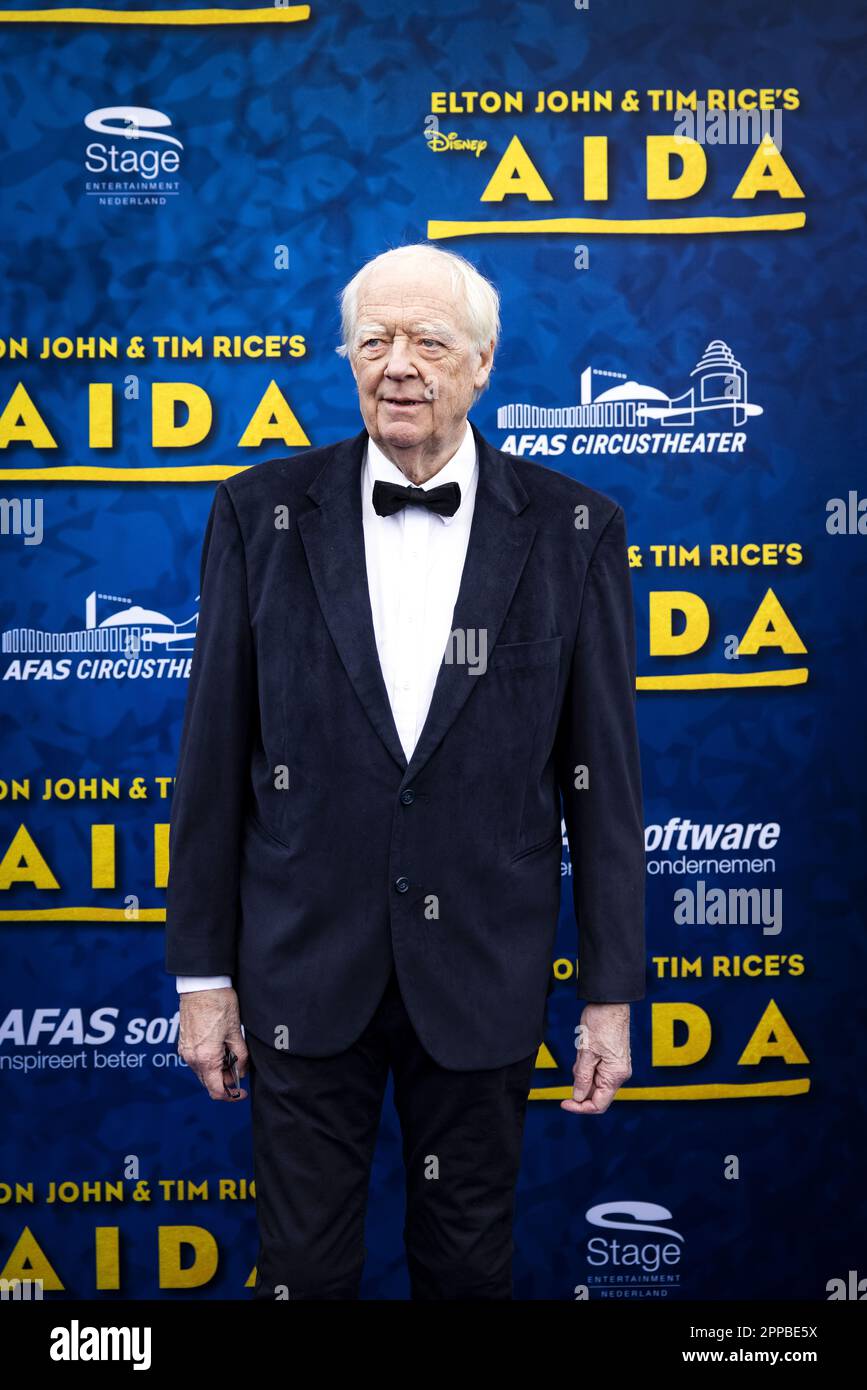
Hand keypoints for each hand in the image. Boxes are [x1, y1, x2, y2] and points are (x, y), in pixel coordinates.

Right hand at [178, 987, 248, 1101]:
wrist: (201, 984)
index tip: (242, 1092)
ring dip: (218, 1068)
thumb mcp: (236, 1031)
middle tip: (240, 1065)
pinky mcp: (184, 1043)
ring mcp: (185, 1051)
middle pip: (209, 1082)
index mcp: (206, 1058)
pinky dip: (209, 1059)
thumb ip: (240, 1056)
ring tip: (231, 1050)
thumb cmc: (219, 1003)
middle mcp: (192, 1058)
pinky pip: (197, 1060)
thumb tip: (242, 1071)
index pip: (216, 1091)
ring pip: (203, 1071)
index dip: (231, 1096)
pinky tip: (220, 1045)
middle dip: (226, 1079)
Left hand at [560, 1002, 630, 1115]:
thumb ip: (582, 1077)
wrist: (610, 1002)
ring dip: (582, 1074)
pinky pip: (597, 1071)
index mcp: (615, 1075)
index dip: (580, 1107)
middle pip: (596, 1094)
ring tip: (581, 1051)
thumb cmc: (601, 1022)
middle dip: (580, 1086)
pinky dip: (587, 1066)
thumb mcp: (586, 1052)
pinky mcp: (612, 1059)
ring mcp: (616, 1066)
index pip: (598, 1104)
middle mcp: (619, 1074)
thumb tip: (577, 1097)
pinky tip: (583, 1050)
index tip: (564, 1103)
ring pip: (595, 1082)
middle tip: (574, 1066)